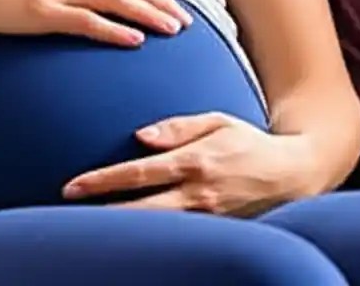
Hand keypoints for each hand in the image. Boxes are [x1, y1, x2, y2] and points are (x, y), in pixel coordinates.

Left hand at [62, 112, 320, 216]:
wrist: (292, 174)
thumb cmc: (248, 143)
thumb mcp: (217, 121)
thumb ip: (177, 127)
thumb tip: (139, 136)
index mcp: (195, 162)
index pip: (140, 174)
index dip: (102, 181)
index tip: (71, 186)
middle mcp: (198, 195)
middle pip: (140, 211)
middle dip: (101, 213)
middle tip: (67, 214)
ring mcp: (205, 219)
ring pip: (153, 230)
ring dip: (121, 229)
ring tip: (87, 229)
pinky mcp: (213, 233)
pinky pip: (173, 237)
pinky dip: (149, 237)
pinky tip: (127, 238)